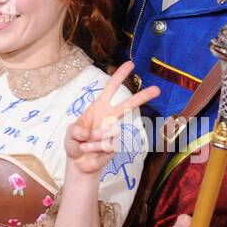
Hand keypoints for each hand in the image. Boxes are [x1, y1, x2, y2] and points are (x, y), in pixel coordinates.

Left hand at [64, 61, 157, 175]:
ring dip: (94, 139)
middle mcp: (109, 117)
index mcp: (98, 107)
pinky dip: (95, 149)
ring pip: (111, 131)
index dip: (119, 76)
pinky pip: (107, 145)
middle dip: (142, 97)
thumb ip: (76, 130)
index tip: (131, 64)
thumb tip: (89, 133)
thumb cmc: (74, 142)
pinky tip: (89, 151)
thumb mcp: (69, 133)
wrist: (79, 162)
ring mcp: (114, 132)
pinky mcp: (116, 146)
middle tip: (157, 89)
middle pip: (128, 105)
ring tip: (84, 145)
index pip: (110, 89)